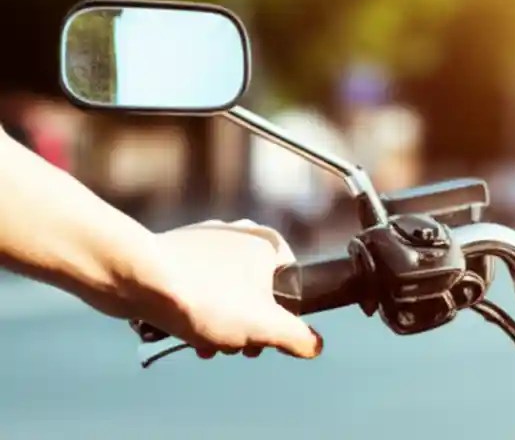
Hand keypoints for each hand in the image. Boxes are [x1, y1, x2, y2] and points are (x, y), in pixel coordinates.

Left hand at [134, 219, 322, 358]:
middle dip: (243, 327)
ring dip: (217, 323)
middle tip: (229, 346)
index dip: (279, 322)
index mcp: (269, 243)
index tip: (259, 340)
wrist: (136, 279)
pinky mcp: (176, 250)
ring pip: (224, 292)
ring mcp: (206, 240)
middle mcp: (241, 234)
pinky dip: (193, 308)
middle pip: (256, 294)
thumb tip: (314, 345)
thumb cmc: (203, 298)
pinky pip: (196, 285)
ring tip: (200, 341)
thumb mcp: (264, 327)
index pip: (292, 289)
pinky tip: (180, 328)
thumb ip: (298, 338)